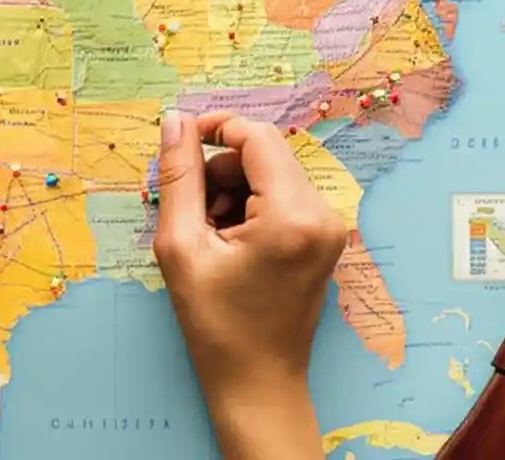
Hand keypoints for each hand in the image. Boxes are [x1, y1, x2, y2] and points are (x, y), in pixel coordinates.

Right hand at [155, 110, 344, 458]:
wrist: (257, 384)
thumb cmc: (215, 324)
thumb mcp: (182, 246)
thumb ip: (179, 176)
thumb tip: (176, 119)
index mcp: (293, 215)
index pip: (257, 137)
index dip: (215, 128)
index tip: (179, 142)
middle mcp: (323, 214)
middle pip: (265, 153)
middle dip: (219, 169)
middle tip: (187, 207)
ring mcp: (328, 227)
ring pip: (271, 174)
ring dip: (232, 188)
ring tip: (207, 233)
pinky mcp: (323, 239)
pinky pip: (281, 197)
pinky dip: (249, 206)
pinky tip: (227, 242)